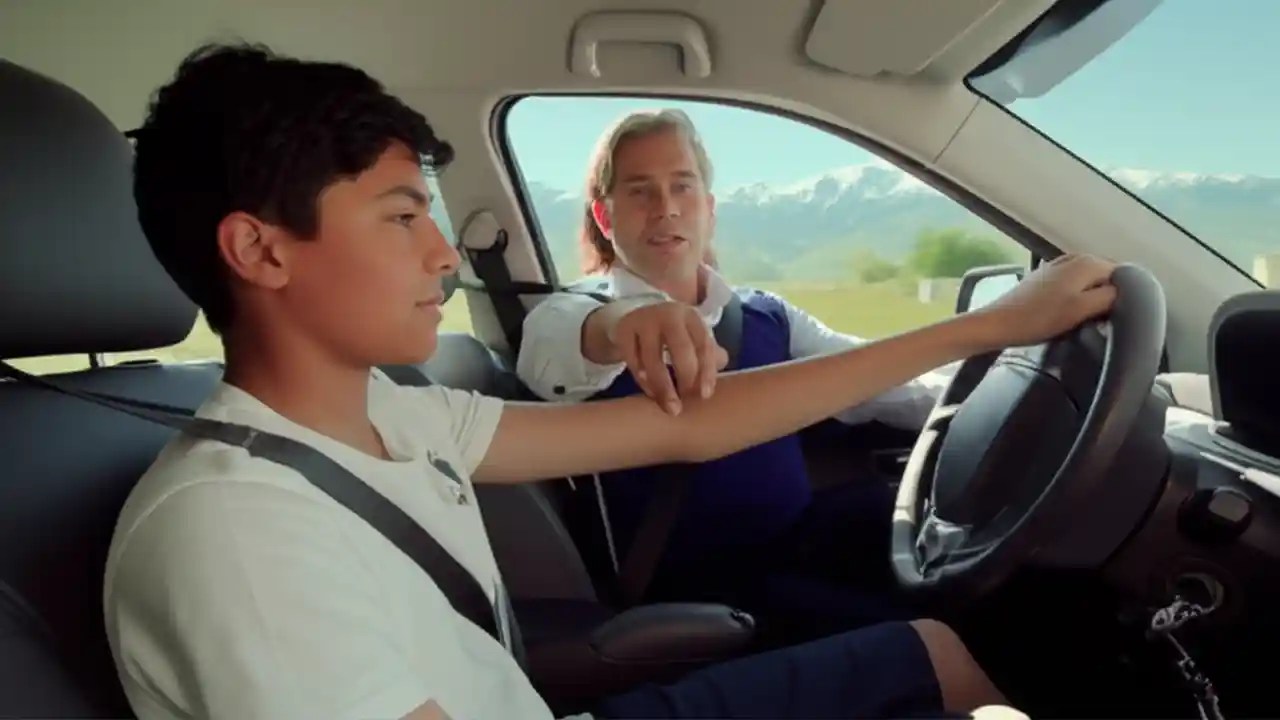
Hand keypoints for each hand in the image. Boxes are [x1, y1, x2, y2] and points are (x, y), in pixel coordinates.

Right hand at [610, 302, 728, 414]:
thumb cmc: (670, 334)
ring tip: (669, 407)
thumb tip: (723, 371)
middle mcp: (669, 315)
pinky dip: (643, 379)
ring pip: (653, 356)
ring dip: (662, 385)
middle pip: (680, 347)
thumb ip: (708, 354)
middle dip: (685, 378)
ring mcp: (644, 321)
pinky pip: (633, 360)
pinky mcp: (624, 331)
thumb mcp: (691, 337)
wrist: (634, 317)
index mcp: (691, 317)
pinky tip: (651, 393)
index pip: (703, 344)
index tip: (705, 396)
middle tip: (687, 402)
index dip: (706, 371)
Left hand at [975, 253, 1118, 346]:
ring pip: (1090, 282)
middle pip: (1106, 277)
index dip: (1126, 295)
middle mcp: (1075, 257)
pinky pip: (1074, 286)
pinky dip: (1078, 297)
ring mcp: (1059, 266)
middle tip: (1107, 320)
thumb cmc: (1040, 318)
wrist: (998, 323)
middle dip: (1110, 296)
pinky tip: (1073, 313)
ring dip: (1093, 298)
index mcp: (1088, 262)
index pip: (1124, 275)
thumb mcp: (1082, 309)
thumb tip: (1126, 291)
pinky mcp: (1046, 278)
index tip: (1121, 315)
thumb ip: (1109, 296)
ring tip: (1091, 319)